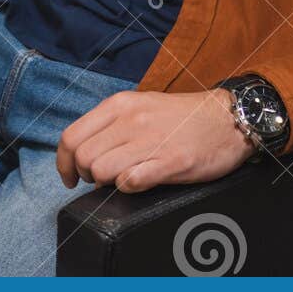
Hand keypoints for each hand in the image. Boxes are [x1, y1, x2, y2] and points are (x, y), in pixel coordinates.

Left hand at [57, 88, 252, 192]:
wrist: (228, 119)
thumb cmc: (182, 118)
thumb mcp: (141, 107)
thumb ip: (111, 126)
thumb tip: (84, 157)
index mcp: (121, 104)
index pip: (70, 137)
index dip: (64, 164)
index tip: (72, 177)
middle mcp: (132, 119)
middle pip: (83, 158)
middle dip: (87, 176)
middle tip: (102, 179)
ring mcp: (152, 140)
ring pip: (102, 172)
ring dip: (108, 183)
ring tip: (125, 178)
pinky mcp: (171, 161)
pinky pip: (132, 181)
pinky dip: (130, 187)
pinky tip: (142, 181)